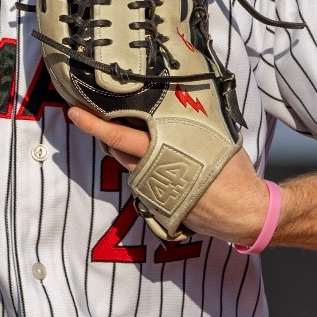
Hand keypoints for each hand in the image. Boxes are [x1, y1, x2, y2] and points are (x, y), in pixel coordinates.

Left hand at [66, 107, 271, 246]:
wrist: (242, 213)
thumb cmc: (231, 174)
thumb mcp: (213, 139)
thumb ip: (190, 123)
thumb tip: (184, 103)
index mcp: (160, 153)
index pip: (117, 135)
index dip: (93, 123)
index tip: (75, 112)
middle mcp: (149, 172)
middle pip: (114, 148)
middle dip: (104, 132)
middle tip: (98, 114)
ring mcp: (150, 190)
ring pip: (126, 164)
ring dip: (122, 148)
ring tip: (131, 131)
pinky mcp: (155, 203)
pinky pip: (140, 178)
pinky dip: (141, 164)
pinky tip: (156, 157)